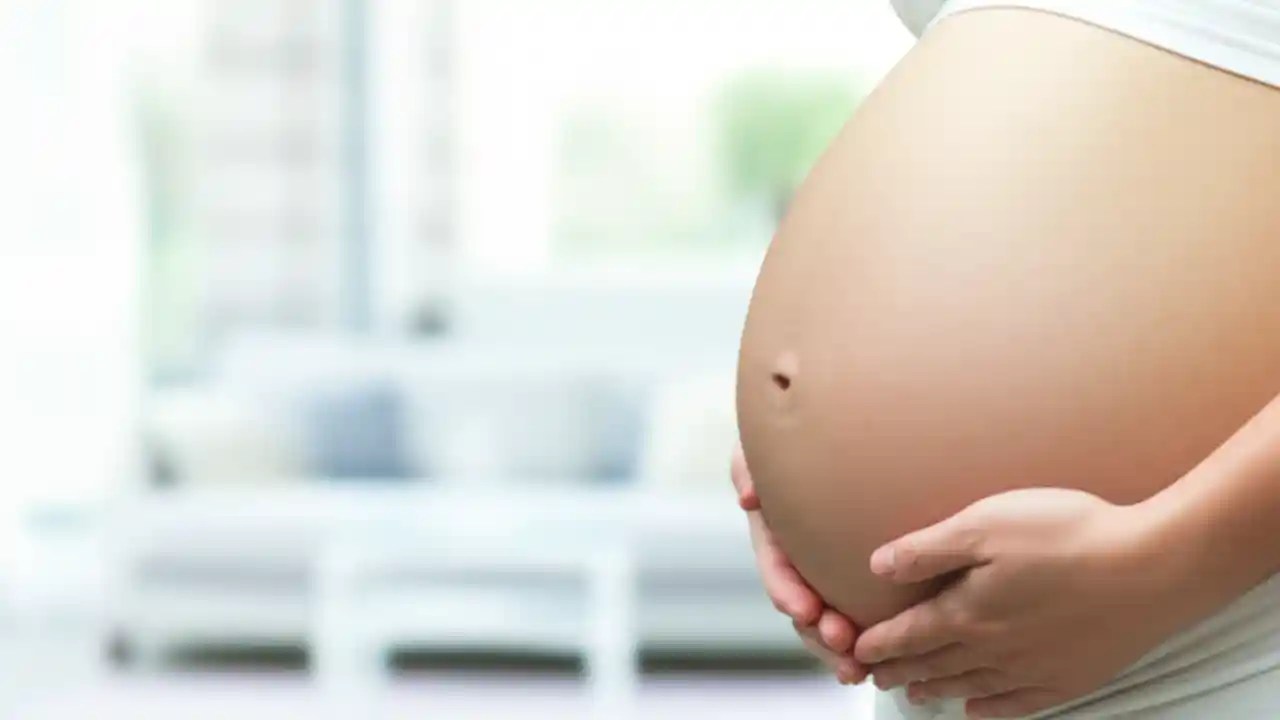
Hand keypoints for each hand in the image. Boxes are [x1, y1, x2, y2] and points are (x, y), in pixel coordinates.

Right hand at [731, 443, 866, 683]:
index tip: (804, 609)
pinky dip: (871, 639)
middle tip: (843, 644)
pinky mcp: (864, 579)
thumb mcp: (762, 448)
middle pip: (804, 609)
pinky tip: (886, 659)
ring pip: (831, 622)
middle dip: (819, 634)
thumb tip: (749, 498)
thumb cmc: (797, 440)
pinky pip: (865, 615)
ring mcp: (830, 574)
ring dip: (842, 649)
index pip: (776, 568)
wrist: (845, 433)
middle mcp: (801, 561)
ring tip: (861, 670)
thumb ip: (749, 466)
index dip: (787, 591)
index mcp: (777, 534)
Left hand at [854, 489, 1182, 718]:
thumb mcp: (985, 523)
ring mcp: (1033, 669)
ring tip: (918, 693)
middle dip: (902, 671)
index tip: (857, 651)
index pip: (910, 634)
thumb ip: (928, 549)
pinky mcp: (1070, 677)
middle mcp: (994, 649)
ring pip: (971, 687)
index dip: (880, 644)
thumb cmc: (1067, 535)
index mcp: (968, 611)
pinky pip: (1018, 705)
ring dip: (939, 690)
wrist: (1151, 568)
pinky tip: (979, 710)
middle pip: (936, 665)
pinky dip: (991, 709)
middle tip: (877, 677)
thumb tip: (876, 566)